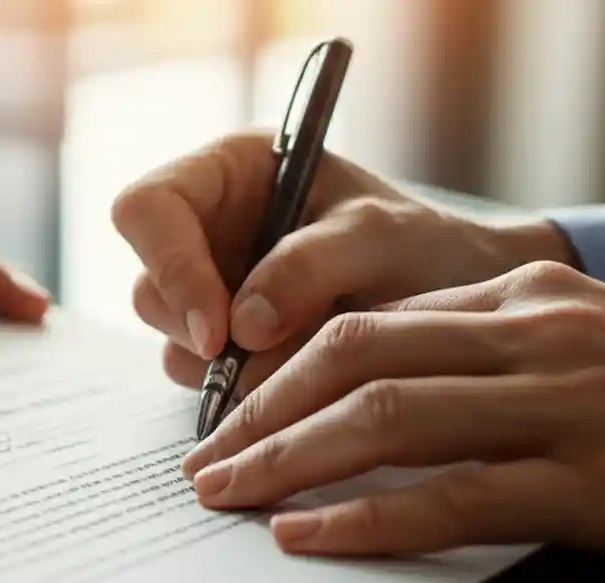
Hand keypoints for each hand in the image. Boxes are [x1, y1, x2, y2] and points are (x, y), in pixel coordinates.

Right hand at [111, 132, 574, 395]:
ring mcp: (208, 292)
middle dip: (203, 332)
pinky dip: (247, 389)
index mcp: (227, 173)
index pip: (147, 209)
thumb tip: (240, 328)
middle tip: (267, 359)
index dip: (169, 268)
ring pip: (173, 343)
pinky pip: (204, 380)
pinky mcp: (222, 345)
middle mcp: (204, 230)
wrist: (456, 300)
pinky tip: (304, 373)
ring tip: (311, 356)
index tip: (220, 331)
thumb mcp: (377, 235)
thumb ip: (308, 266)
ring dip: (231, 368)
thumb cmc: (420, 244)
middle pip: (150, 287)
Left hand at [181, 261, 604, 567]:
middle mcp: (532, 335)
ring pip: (388, 420)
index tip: (232, 413)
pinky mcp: (591, 481)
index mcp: (521, 296)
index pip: (367, 321)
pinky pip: (453, 498)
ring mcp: (563, 405)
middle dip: (262, 413)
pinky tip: (310, 536)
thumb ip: (479, 350)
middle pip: (356, 359)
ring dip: (290, 462)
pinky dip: (367, 519)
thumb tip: (368, 386)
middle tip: (206, 460)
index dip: (283, 371)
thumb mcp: (578, 342)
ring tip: (230, 496)